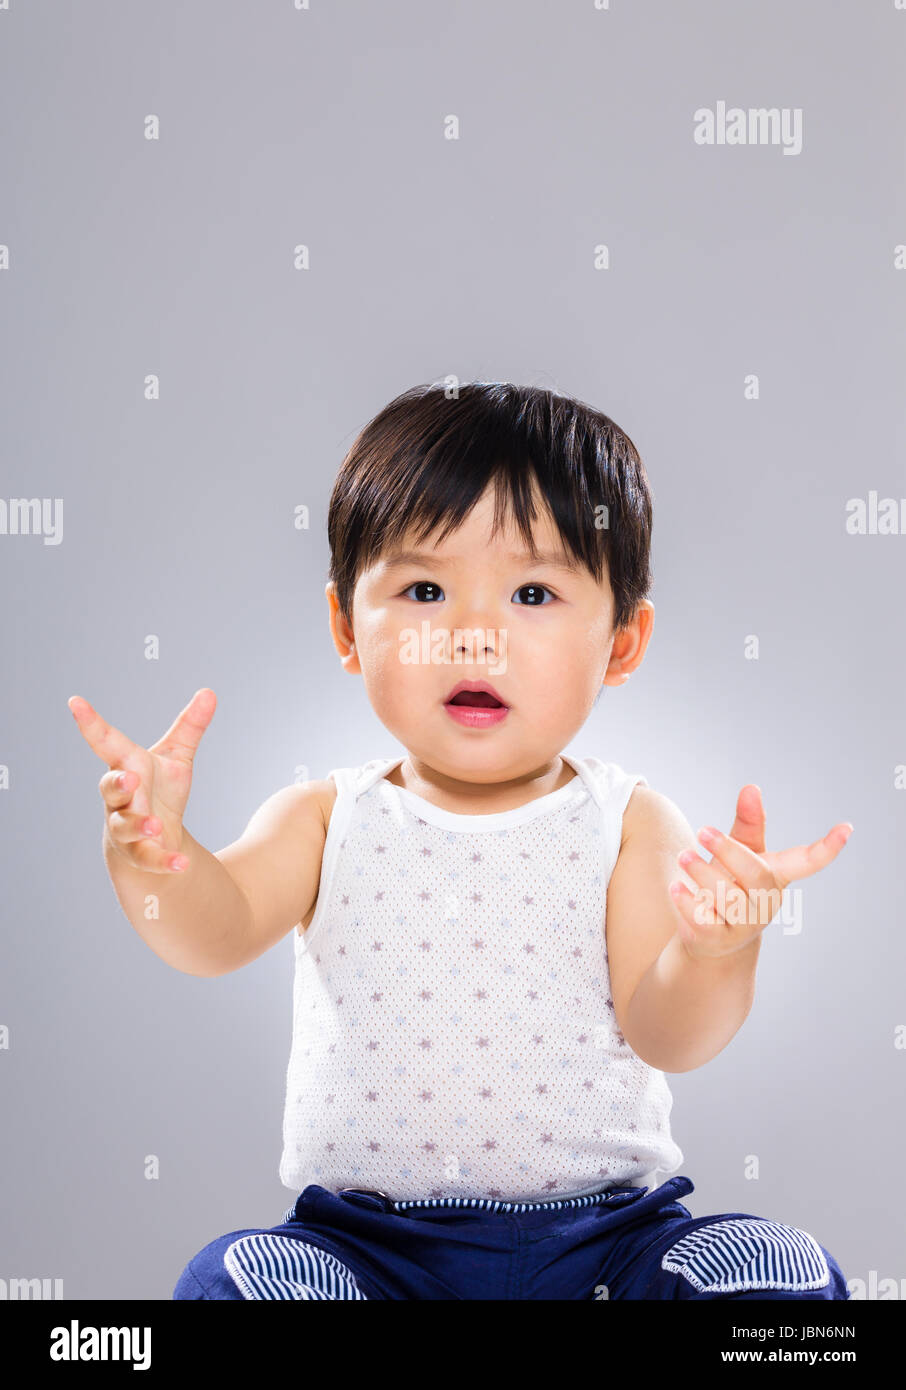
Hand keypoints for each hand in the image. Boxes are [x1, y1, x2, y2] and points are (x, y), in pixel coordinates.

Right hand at [68, 689, 215, 872]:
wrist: (156, 836)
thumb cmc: (159, 790)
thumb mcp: (176, 757)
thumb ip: (190, 727)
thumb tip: (209, 692)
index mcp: (125, 765)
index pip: (105, 741)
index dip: (90, 722)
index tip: (75, 701)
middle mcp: (118, 797)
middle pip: (110, 789)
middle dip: (118, 784)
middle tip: (131, 779)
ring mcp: (124, 826)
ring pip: (124, 827)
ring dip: (138, 826)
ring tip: (154, 825)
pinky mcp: (138, 854)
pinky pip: (147, 858)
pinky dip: (164, 861)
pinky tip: (181, 864)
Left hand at [667, 785, 852, 959]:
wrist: (710, 936)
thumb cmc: (729, 882)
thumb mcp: (739, 851)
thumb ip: (747, 824)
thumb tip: (751, 788)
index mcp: (776, 876)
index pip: (807, 862)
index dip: (827, 848)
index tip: (847, 828)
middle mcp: (765, 902)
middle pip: (756, 876)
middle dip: (730, 852)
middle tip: (704, 830)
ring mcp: (744, 924)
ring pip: (727, 897)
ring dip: (703, 874)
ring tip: (684, 856)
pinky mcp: (718, 939)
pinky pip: (706, 921)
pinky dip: (688, 903)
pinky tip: (676, 887)